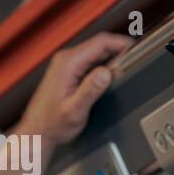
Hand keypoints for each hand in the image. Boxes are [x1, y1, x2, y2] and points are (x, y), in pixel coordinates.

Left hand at [17, 32, 131, 162]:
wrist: (37, 132)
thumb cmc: (52, 124)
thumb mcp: (75, 110)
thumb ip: (91, 90)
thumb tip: (106, 72)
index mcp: (68, 63)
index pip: (100, 42)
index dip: (121, 43)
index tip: (136, 49)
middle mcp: (65, 59)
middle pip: (100, 45)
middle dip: (119, 51)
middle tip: (134, 63)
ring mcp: (66, 64)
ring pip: (96, 52)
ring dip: (112, 59)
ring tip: (125, 71)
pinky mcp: (68, 71)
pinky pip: (90, 61)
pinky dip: (104, 66)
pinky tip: (110, 78)